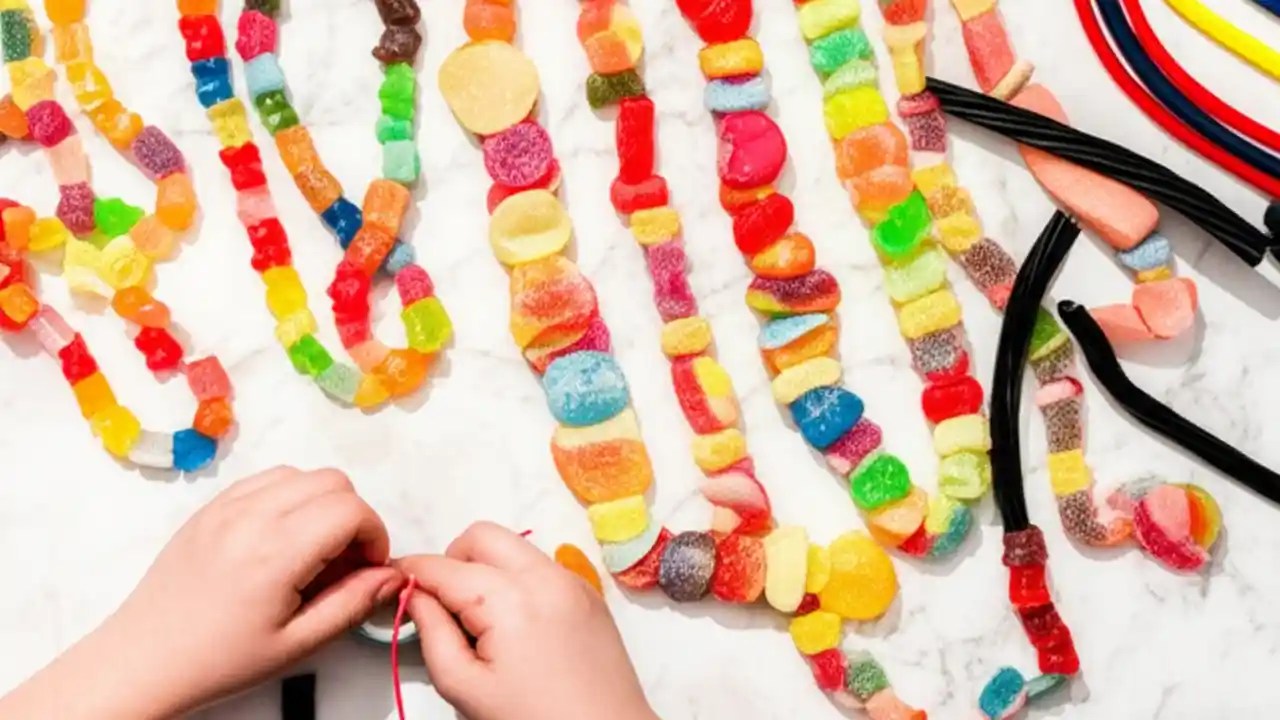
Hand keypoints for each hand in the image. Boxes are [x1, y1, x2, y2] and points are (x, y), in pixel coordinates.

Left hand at [0, 467, 402, 719]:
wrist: (144, 660)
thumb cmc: (216, 660)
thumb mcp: (297, 644)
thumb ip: (352, 604)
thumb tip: (393, 576)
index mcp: (274, 552)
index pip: (350, 510)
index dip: (374, 535)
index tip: (368, 567)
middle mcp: (250, 516)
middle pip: (332, 482)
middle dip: (352, 516)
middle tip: (344, 560)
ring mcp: (226, 506)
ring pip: (301, 474)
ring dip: (321, 503)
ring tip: (312, 549)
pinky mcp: (210, 507)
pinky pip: (266, 479)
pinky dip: (288, 497)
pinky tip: (282, 537)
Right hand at [397, 522, 656, 719]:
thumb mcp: (465, 687)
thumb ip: (432, 632)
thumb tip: (415, 596)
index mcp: (509, 598)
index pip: (443, 567)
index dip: (411, 573)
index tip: (395, 585)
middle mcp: (544, 575)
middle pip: (481, 536)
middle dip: (452, 559)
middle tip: (442, 604)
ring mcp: (572, 580)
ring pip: (514, 546)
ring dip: (486, 566)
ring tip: (480, 619)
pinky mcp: (589, 592)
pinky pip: (541, 565)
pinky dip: (517, 578)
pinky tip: (514, 623)